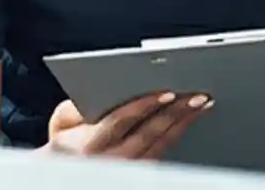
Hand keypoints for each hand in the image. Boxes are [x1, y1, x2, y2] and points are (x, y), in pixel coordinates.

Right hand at [43, 91, 212, 158]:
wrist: (66, 174)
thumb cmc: (65, 143)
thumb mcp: (62, 121)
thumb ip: (78, 104)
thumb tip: (103, 89)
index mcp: (90, 144)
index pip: (120, 122)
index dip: (145, 106)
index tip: (167, 93)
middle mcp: (112, 160)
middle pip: (149, 133)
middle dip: (175, 112)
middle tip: (196, 95)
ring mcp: (129, 169)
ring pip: (162, 143)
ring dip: (184, 122)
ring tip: (202, 102)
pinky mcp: (142, 171)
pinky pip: (165, 151)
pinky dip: (180, 132)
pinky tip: (191, 118)